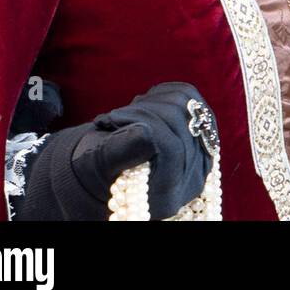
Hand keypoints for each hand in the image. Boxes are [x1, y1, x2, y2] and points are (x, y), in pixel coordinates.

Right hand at [16, 82, 215, 220]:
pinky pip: (188, 94)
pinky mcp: (198, 132)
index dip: (143, 123)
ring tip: (126, 116)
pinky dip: (161, 93)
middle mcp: (190, 179)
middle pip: (182, 123)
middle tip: (114, 118)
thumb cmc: (90, 171)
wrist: (98, 168)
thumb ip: (119, 152)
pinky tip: (141, 107)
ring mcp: (198, 154)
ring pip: (187, 103)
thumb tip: (147, 132)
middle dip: (143, 111)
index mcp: (166, 196)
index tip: (113, 118)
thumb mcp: (94, 167)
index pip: (172, 149)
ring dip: (150, 101)